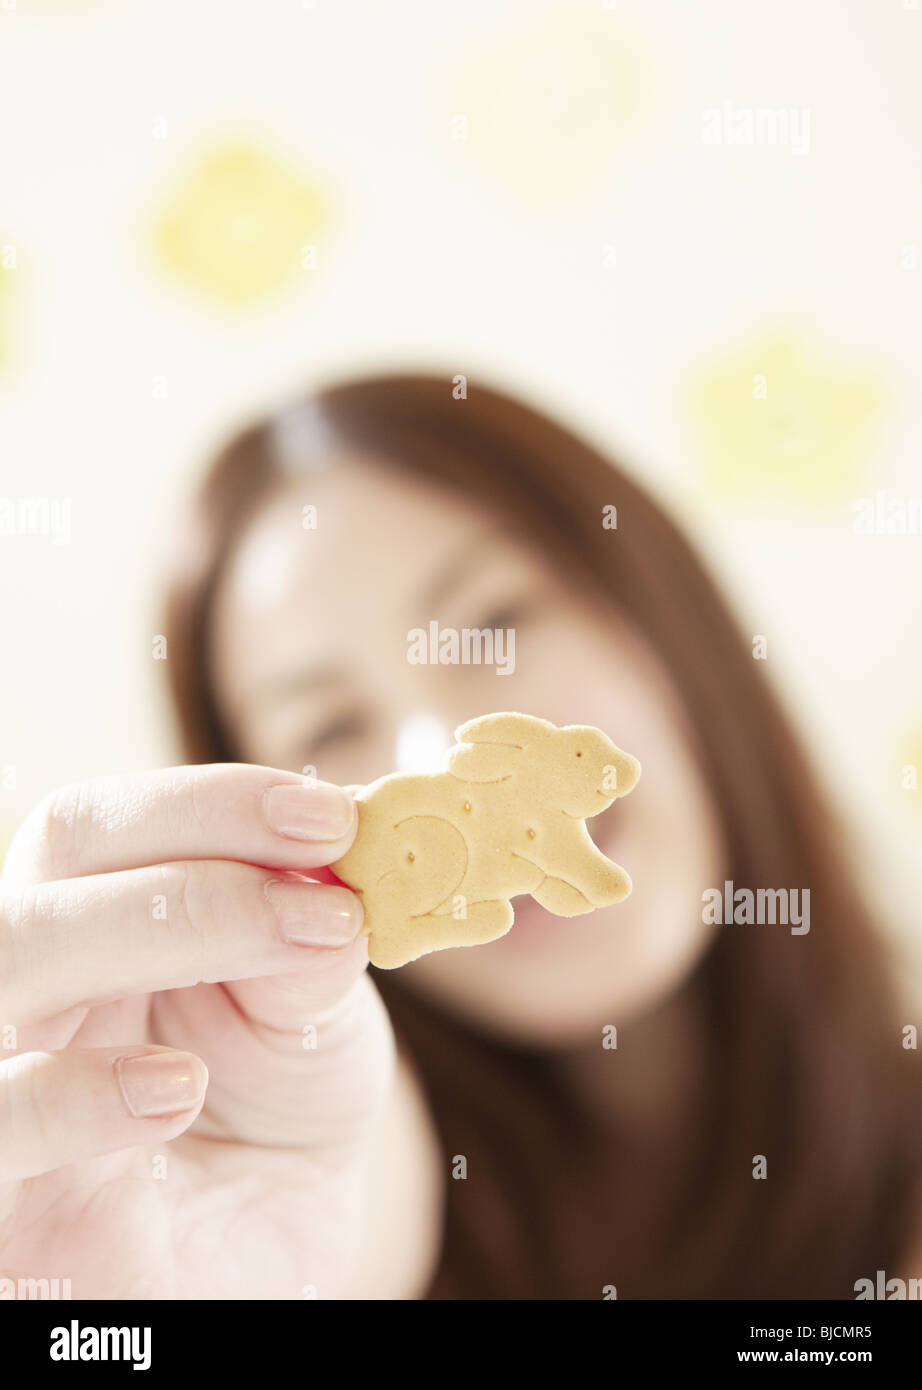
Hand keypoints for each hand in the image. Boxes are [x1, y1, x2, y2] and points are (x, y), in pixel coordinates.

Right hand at [0, 763, 399, 1298]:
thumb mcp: (311, 1030)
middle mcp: (24, 1003)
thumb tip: (329, 880)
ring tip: (286, 952)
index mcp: (87, 931)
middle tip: (325, 896)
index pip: (95, 831)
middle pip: (39, 890)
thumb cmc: (270, 1130)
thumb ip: (307, 957)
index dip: (208, 804)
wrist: (259, 1272)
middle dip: (193, 872)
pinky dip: (69, 1095)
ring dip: (145, 935)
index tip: (331, 819)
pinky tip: (176, 1089)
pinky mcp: (1, 1209)